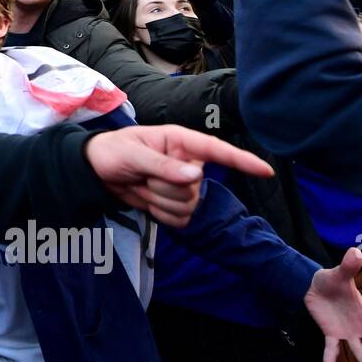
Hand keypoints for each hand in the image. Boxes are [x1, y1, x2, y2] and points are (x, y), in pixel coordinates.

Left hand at [83, 125, 273, 227]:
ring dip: (160, 202)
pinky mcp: (175, 204)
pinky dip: (161, 214)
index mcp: (180, 142)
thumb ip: (163, 165)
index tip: (266, 171)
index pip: (217, 151)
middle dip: (165, 189)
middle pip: (194, 188)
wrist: (96, 172)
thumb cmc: (113, 152)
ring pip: (187, 206)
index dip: (242, 161)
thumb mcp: (133, 154)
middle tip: (142, 177)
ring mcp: (182, 185)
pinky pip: (180, 219)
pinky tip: (147, 201)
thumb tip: (196, 175)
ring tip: (142, 187)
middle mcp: (187, 163)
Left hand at [306, 248, 361, 361]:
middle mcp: (359, 325)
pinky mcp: (330, 334)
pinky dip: (330, 357)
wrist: (311, 286)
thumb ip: (349, 266)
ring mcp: (346, 331)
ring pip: (359, 351)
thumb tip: (355, 251)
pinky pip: (331, 348)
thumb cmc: (331, 280)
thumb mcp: (340, 273)